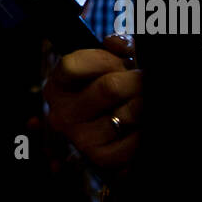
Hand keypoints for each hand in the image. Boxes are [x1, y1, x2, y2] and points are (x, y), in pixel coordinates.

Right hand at [43, 35, 140, 173]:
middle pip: (108, 88)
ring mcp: (79, 138)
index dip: (104, 60)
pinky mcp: (100, 158)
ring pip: (126, 114)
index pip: (72, 65)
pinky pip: (132, 143)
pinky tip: (141, 125)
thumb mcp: (111, 61)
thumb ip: (118, 45)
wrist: (117, 126)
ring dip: (143, 105)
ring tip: (144, 101)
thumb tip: (115, 44)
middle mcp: (62, 114)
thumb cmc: (111, 87)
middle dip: (135, 81)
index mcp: (57, 86)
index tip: (119, 62)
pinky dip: (143, 133)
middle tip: (143, 81)